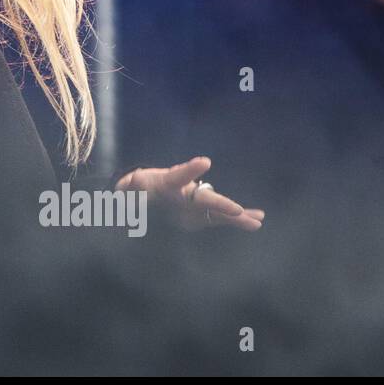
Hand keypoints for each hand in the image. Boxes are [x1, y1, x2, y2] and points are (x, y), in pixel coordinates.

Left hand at [114, 156, 263, 231]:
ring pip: (217, 209)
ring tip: (256, 218)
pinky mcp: (199, 216)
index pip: (179, 175)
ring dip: (236, 215)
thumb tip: (132, 180)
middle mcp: (186, 192)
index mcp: (168, 183)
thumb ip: (129, 187)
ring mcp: (195, 204)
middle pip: (204, 197)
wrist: (144, 196)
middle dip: (220, 203)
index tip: (205, 162)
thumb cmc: (135, 189)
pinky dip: (237, 221)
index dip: (191, 170)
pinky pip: (219, 219)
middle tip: (235, 209)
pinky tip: (256, 222)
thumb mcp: (127, 188)